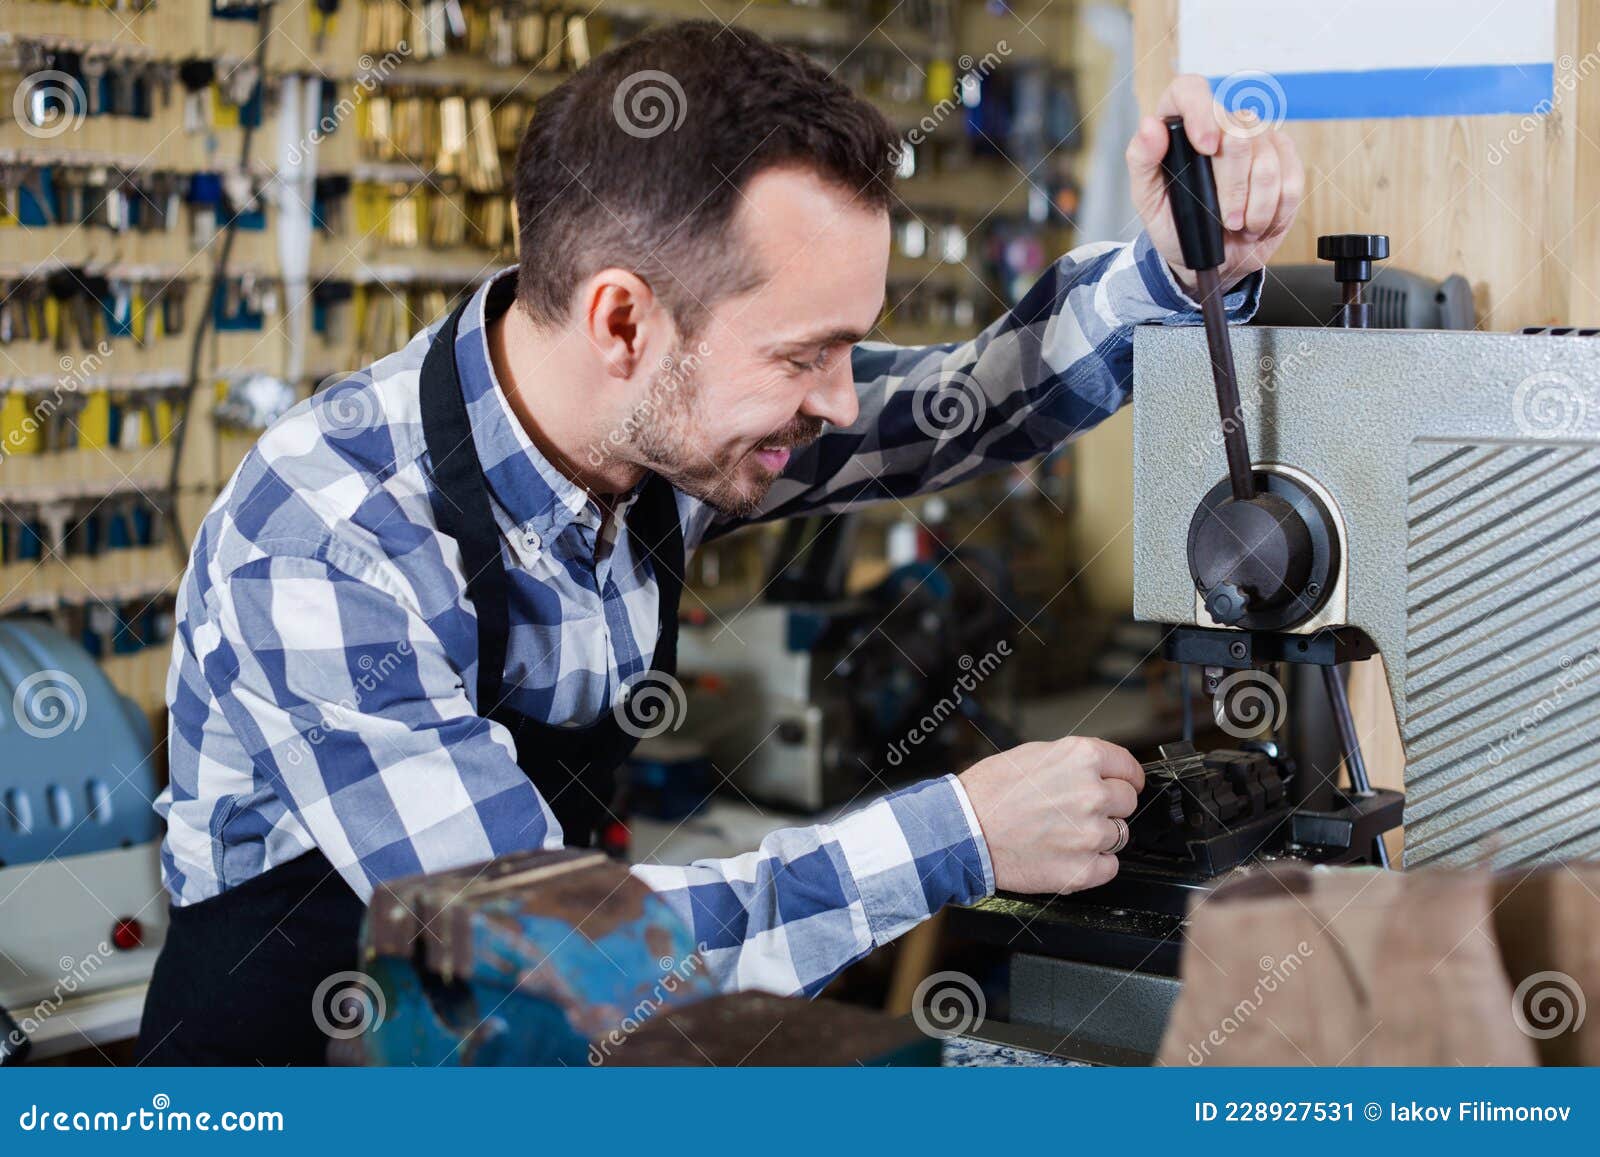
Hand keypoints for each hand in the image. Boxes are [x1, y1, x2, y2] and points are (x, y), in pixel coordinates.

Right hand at [959, 736, 1143, 894]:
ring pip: (1119, 836)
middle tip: (1077, 812)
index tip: (1123, 785)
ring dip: (1098, 836)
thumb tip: (1099, 771)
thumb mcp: (1034, 754)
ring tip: (1064, 834)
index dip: (1124, 778)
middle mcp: (1092, 793)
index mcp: (1082, 758)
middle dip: (1108, 807)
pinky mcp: (1082, 869)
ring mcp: (1089, 833)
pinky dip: (1093, 865)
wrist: (963, 829)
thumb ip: (1074, 762)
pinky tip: (1066, 855)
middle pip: (1127, 802)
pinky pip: (1109, 867)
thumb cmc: (988, 792)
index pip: (1129, 768)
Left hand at [1126, 74, 1303, 296]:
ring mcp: (1256, 138)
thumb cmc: (1176, 224)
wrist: (1211, 255)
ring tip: (1239, 225)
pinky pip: (1291, 178)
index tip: (1207, 147)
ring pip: (1267, 160)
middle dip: (1233, 186)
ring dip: (1255, 205)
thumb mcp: (1147, 199)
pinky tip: (1258, 222)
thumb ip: (1142, 161)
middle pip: (1239, 131)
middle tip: (1225, 219)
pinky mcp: (1283, 158)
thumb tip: (1150, 126)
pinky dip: (1274, 209)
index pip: (1191, 90)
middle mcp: (1220, 123)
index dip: (1202, 112)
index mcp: (1180, 123)